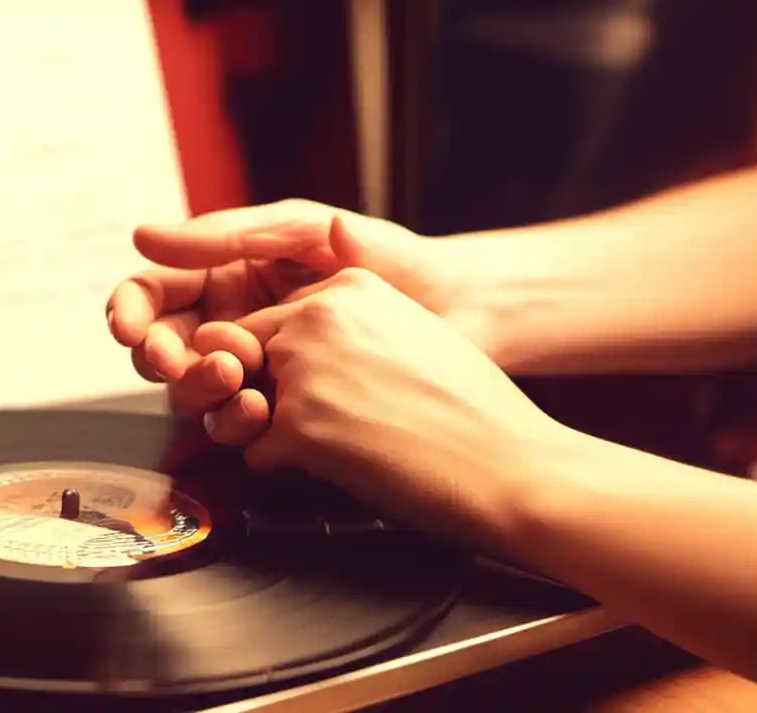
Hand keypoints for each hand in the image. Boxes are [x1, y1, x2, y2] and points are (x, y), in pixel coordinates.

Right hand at [105, 199, 488, 417]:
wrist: (466, 313)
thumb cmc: (396, 259)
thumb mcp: (309, 230)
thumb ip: (233, 234)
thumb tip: (147, 235)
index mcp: (231, 273)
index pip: (157, 291)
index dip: (131, 309)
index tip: (129, 325)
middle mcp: (234, 323)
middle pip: (162, 346)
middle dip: (157, 355)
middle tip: (170, 359)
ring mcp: (259, 371)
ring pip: (191, 389)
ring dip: (197, 389)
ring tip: (232, 381)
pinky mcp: (285, 413)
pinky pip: (237, 423)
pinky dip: (236, 421)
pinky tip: (257, 414)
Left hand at [219, 261, 562, 544]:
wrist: (511, 467)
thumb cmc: (472, 411)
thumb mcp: (412, 332)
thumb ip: (352, 325)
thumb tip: (295, 345)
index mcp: (347, 284)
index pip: (274, 322)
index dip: (293, 366)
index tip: (337, 392)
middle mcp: (316, 313)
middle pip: (248, 360)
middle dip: (273, 396)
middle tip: (340, 424)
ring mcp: (302, 368)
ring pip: (245, 407)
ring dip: (278, 433)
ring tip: (347, 444)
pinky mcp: (297, 427)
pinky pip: (257, 455)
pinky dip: (290, 472)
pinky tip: (348, 467)